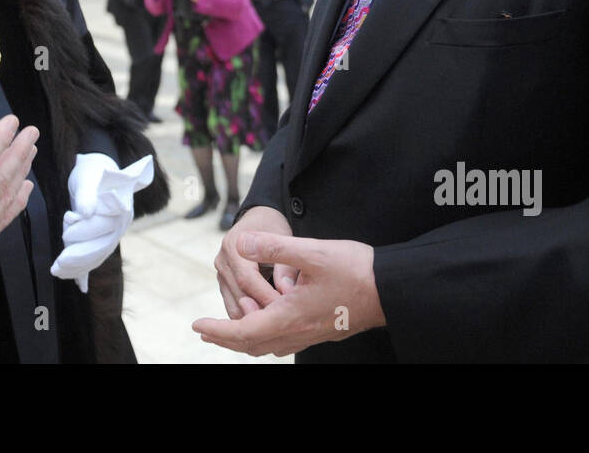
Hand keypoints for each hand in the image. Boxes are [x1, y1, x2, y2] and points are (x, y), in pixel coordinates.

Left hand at [51, 154, 153, 291]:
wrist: (97, 172)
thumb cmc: (92, 171)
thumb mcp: (87, 176)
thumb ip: (87, 194)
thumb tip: (85, 213)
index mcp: (121, 206)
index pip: (104, 225)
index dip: (85, 230)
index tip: (66, 231)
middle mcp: (121, 223)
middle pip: (102, 245)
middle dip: (79, 256)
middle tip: (57, 265)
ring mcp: (114, 234)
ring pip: (98, 255)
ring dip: (78, 267)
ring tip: (57, 271)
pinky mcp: (105, 240)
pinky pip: (96, 258)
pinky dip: (85, 270)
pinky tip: (78, 285)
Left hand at [193, 233, 385, 357]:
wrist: (391, 289)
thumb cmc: (355, 270)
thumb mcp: (312, 252)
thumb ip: (275, 247)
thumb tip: (241, 243)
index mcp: (290, 316)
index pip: (244, 331)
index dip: (217, 329)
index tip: (196, 325)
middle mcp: (299, 332)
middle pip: (253, 344)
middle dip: (226, 338)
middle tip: (205, 330)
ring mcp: (311, 334)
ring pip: (270, 345)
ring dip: (246, 338)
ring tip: (230, 327)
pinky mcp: (322, 330)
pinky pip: (286, 340)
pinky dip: (267, 334)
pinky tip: (268, 319)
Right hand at [211, 206, 291, 317]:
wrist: (258, 219)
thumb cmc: (273, 227)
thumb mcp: (283, 237)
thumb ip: (285, 264)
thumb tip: (286, 292)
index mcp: (234, 246)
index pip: (247, 279)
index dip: (266, 296)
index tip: (287, 309)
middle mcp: (222, 261)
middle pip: (239, 296)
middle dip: (261, 312)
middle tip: (284, 325)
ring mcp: (220, 275)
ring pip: (234, 307)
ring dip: (255, 319)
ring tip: (278, 327)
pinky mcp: (224, 285)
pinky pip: (234, 307)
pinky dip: (250, 318)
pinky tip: (269, 324)